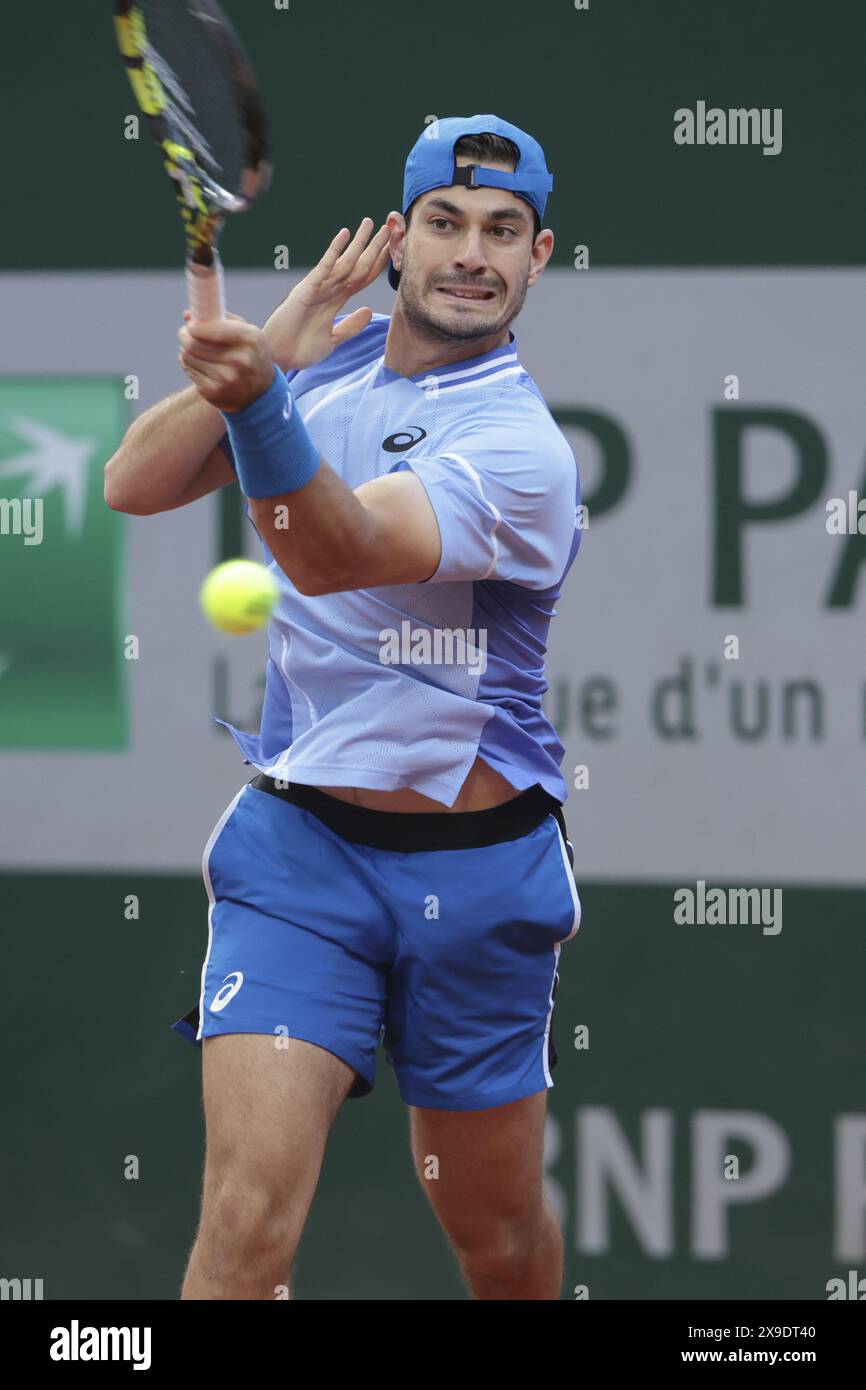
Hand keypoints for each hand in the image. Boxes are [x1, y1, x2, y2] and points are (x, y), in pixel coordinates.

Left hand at [178, 312, 275, 411]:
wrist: (261, 392)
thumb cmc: (250, 354)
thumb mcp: (246, 332)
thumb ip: (220, 318)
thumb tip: (187, 316)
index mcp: (249, 339)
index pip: (208, 329)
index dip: (193, 327)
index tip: (191, 326)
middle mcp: (240, 360)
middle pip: (193, 344)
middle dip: (184, 336)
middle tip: (184, 334)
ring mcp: (226, 378)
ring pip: (187, 357)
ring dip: (186, 351)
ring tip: (193, 350)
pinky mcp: (213, 392)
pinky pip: (189, 371)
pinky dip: (189, 365)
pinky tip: (199, 364)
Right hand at [262, 217, 391, 371]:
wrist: (279, 358)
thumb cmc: (301, 349)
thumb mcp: (333, 339)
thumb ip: (351, 326)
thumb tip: (369, 311)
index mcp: (335, 300)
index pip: (362, 278)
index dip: (378, 264)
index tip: (393, 249)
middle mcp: (329, 290)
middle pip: (357, 265)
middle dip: (373, 247)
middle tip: (390, 227)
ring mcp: (318, 288)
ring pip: (344, 262)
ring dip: (359, 243)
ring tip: (370, 223)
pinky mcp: (306, 289)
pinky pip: (324, 267)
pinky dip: (334, 251)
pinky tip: (344, 235)